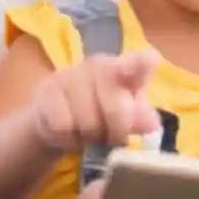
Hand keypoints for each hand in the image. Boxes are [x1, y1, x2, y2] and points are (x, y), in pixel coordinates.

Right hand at [31, 51, 160, 152]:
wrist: (57, 120)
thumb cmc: (100, 113)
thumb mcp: (126, 117)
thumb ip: (140, 118)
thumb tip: (152, 124)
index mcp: (121, 68)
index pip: (135, 62)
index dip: (141, 63)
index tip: (150, 61)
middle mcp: (96, 65)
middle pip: (116, 110)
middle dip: (116, 132)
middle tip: (112, 138)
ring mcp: (69, 75)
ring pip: (87, 122)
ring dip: (90, 137)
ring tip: (88, 134)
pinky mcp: (46, 91)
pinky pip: (62, 126)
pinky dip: (68, 138)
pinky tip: (69, 133)